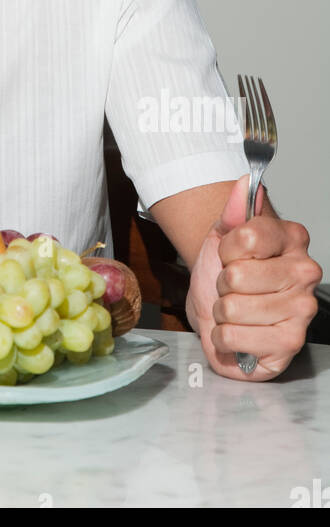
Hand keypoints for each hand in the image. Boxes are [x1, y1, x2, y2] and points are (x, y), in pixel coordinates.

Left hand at [185, 174, 322, 379]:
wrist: (220, 311)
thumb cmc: (227, 274)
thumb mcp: (223, 235)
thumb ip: (233, 209)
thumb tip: (245, 183)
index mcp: (293, 238)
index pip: (246, 236)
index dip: (226, 249)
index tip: (231, 255)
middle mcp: (305, 272)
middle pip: (237, 276)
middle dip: (223, 284)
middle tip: (233, 288)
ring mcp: (302, 310)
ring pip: (233, 308)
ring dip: (222, 312)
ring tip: (234, 310)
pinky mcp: (290, 343)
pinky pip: (233, 336)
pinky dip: (224, 338)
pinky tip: (238, 332)